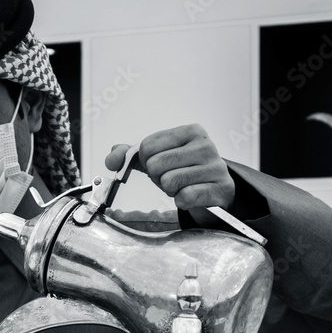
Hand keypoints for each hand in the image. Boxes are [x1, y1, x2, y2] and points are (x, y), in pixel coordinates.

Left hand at [105, 124, 233, 221]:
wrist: (215, 191)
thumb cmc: (184, 171)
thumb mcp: (158, 157)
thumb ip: (131, 155)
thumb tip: (112, 159)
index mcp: (190, 131)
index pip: (147, 146)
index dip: (146, 161)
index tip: (160, 165)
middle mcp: (205, 146)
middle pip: (155, 164)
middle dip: (158, 177)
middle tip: (172, 178)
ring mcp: (215, 168)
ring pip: (169, 181)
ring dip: (170, 190)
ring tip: (182, 186)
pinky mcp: (219, 189)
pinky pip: (185, 197)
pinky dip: (181, 201)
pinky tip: (190, 197)